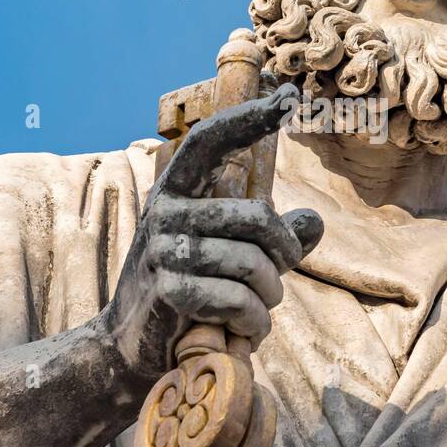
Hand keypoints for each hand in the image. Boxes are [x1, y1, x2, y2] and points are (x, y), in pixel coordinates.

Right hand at [101, 86, 322, 387]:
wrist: (131, 347)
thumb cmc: (190, 292)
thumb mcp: (231, 256)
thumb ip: (273, 238)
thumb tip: (315, 222)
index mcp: (176, 190)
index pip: (210, 141)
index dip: (247, 119)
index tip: (286, 98)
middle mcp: (164, 212)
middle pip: (256, 216)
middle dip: (284, 251)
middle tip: (284, 273)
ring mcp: (163, 251)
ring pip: (252, 264)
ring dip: (270, 295)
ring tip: (261, 309)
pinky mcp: (168, 291)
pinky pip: (237, 300)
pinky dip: (256, 321)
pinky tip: (250, 330)